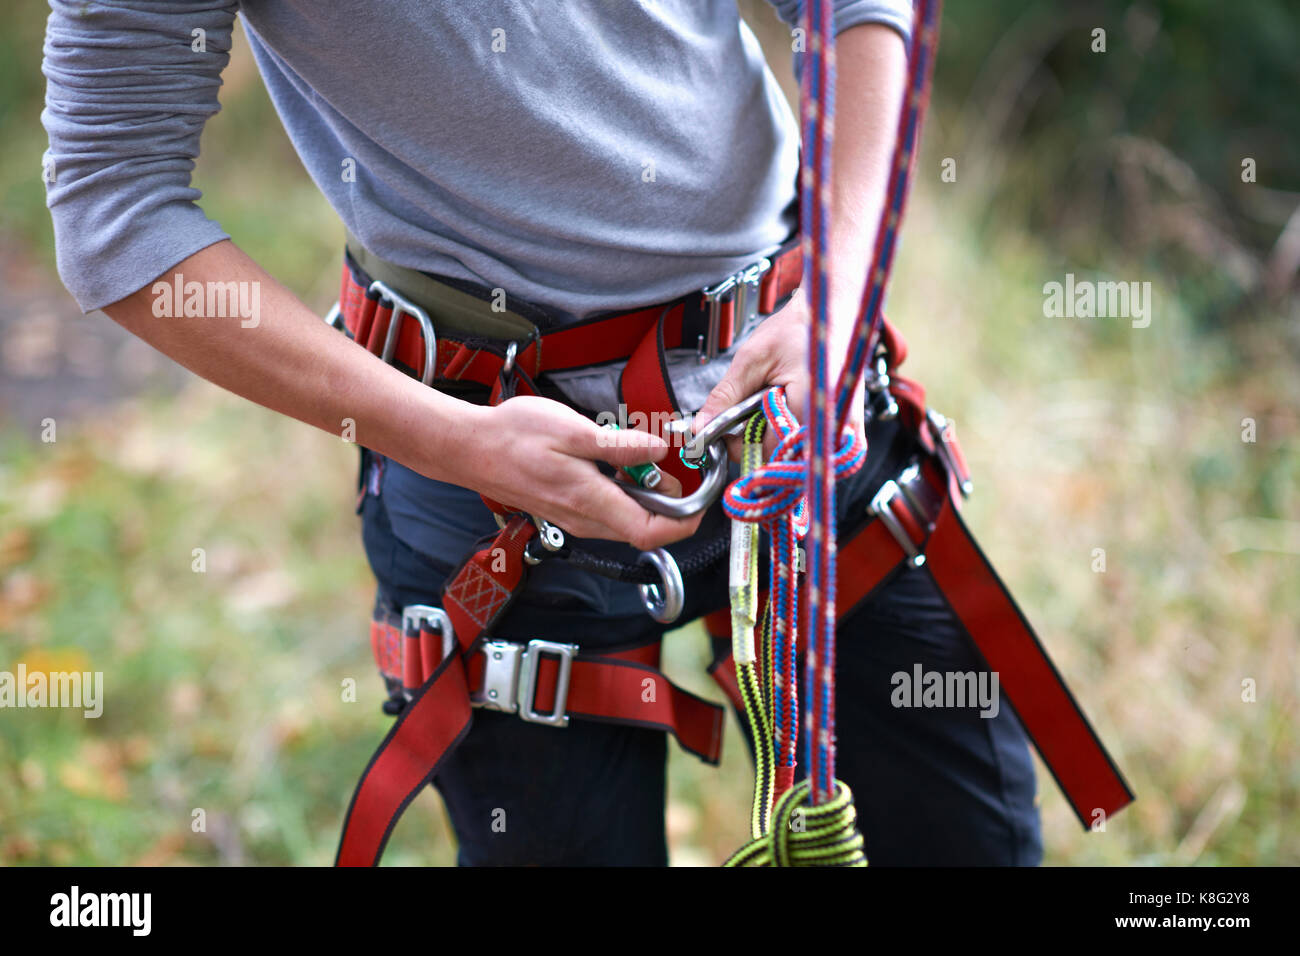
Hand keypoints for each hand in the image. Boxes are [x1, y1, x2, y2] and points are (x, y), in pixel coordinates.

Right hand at [451, 395, 700, 549]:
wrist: (470, 448)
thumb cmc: (514, 436)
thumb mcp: (573, 430)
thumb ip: (619, 446)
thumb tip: (658, 453)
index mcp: (591, 501)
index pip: (651, 532)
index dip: (685, 522)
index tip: (701, 499)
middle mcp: (585, 520)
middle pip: (643, 526)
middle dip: (665, 499)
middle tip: (662, 460)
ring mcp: (575, 518)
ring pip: (626, 518)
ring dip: (641, 492)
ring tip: (633, 455)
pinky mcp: (567, 511)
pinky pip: (607, 510)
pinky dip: (621, 490)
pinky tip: (611, 461)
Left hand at [695, 293, 865, 461]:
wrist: (833, 310)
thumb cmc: (799, 327)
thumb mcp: (753, 359)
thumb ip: (725, 397)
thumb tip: (700, 428)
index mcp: (812, 408)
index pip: (764, 451)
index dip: (738, 443)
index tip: (725, 428)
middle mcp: (835, 428)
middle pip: (779, 456)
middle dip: (756, 438)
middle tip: (752, 405)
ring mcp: (845, 433)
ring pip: (793, 454)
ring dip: (775, 434)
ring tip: (775, 400)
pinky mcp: (847, 432)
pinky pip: (810, 447)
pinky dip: (792, 432)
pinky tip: (789, 407)